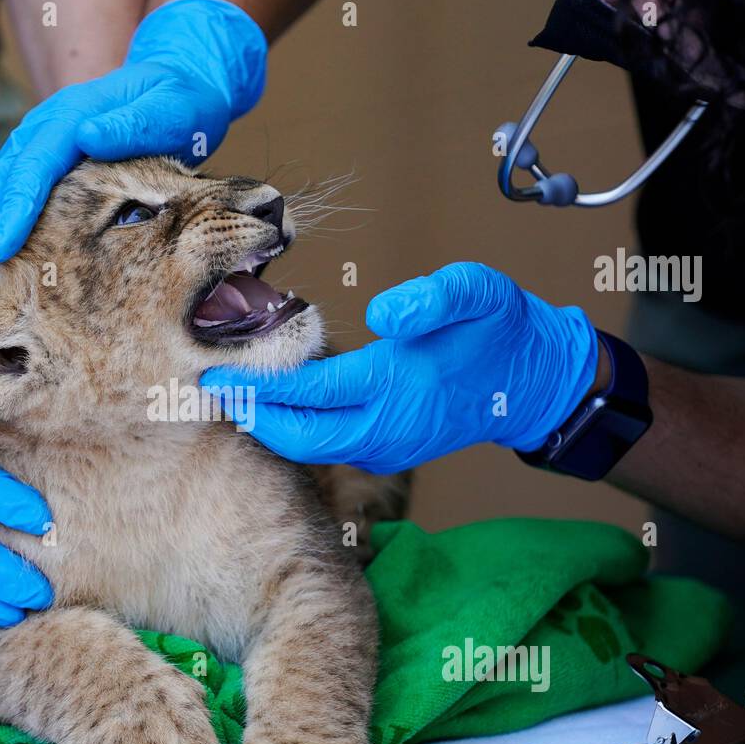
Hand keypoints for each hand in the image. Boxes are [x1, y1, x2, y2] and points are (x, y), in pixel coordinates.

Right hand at [0, 0, 266, 319]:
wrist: (175, 83)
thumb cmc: (179, 100)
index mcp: (67, 120)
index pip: (32, 169)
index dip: (13, 210)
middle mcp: (38, 135)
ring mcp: (32, 155)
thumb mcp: (171, 105)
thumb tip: (89, 133)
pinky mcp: (35, 176)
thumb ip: (135, 122)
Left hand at [200, 262, 598, 473]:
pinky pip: (329, 447)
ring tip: (233, 397)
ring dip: (270, 427)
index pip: (316, 393)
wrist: (534, 380)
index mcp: (401, 386)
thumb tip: (381, 314)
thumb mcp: (478, 293)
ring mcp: (389, 446)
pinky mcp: (389, 449)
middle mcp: (389, 426)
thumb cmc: (500, 329)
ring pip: (313, 448)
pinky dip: (295, 430)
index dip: (264, 386)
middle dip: (254, 417)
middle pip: (302, 436)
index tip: (219, 375)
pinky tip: (274, 406)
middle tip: (210, 393)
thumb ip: (432, 298)